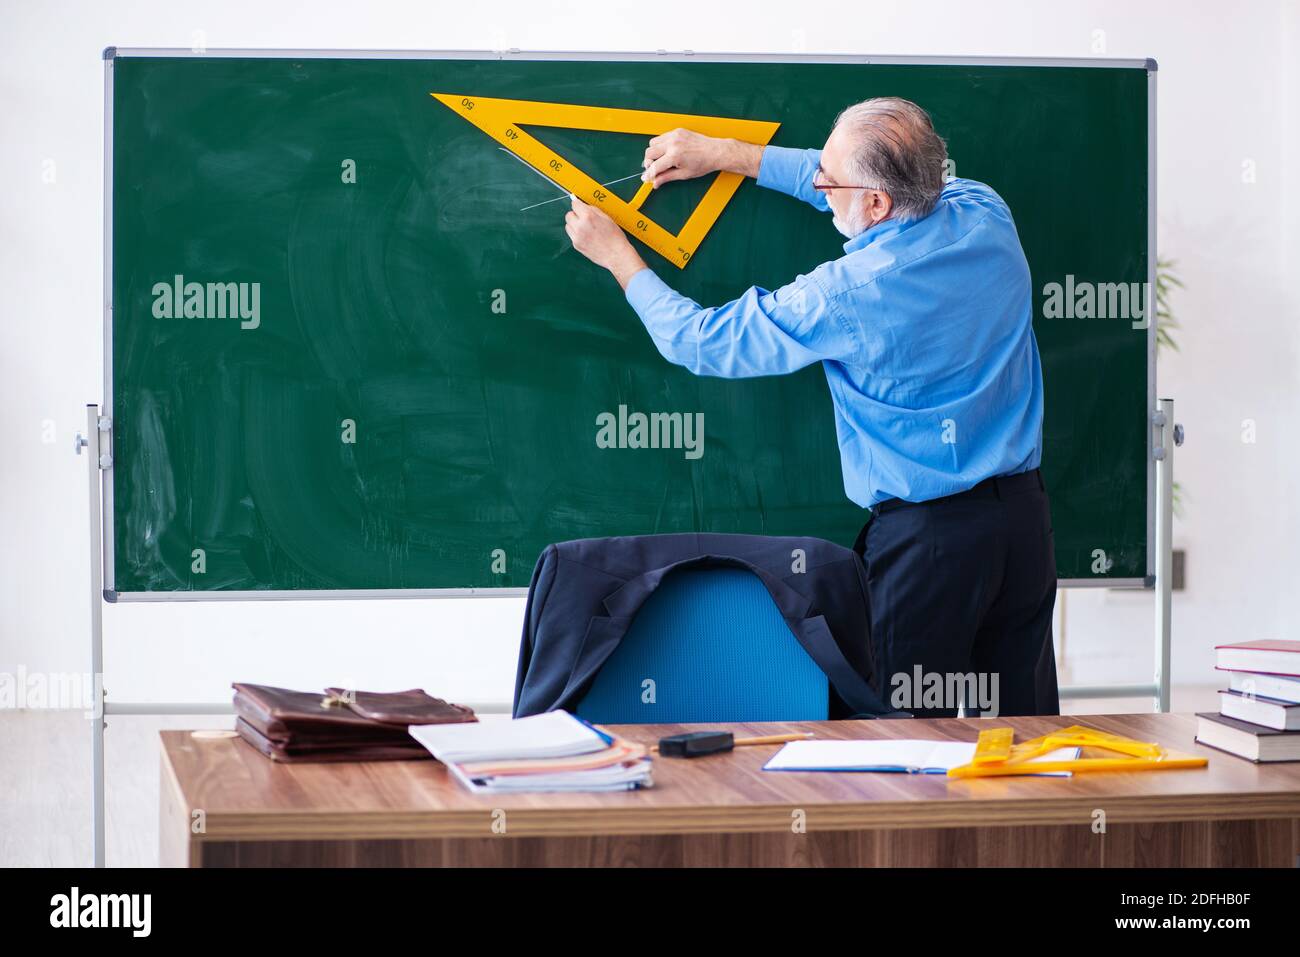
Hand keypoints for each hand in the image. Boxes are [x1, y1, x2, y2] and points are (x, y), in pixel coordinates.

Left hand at [565, 195, 646, 286]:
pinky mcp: (576, 245)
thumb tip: (584, 206)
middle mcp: (580, 226)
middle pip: (568, 215)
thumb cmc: (615, 237)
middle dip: (575, 214)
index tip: (579, 205)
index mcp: (588, 216)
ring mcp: (577, 237)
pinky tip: (586, 236)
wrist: (616, 255)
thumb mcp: (607, 218)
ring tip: (585, 227)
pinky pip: (571, 235)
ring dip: (574, 224)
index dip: (578, 204)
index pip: (574, 204)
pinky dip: (576, 234)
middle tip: (583, 217)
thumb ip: (593, 210)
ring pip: (568, 225)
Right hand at [642, 130, 762, 187]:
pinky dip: (661, 145)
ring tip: (661, 160)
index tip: (646, 178)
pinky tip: (667, 151)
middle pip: (649, 152)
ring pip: (653, 143)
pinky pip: (662, 137)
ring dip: (653, 152)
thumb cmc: (703, 163)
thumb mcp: (684, 174)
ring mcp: (674, 135)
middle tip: (653, 169)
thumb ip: (667, 178)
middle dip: (649, 162)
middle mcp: (673, 144)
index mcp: (675, 156)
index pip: (654, 166)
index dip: (649, 174)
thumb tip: (655, 183)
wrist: (715, 151)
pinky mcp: (677, 131)